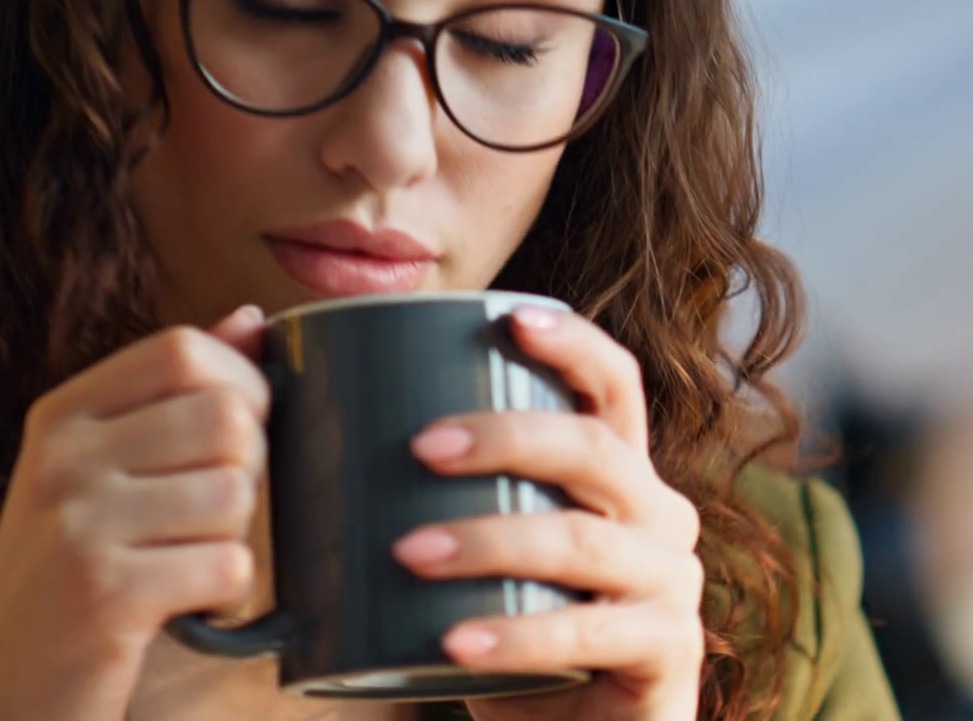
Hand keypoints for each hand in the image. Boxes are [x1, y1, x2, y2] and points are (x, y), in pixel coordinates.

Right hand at [0, 305, 269, 720]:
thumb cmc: (64, 580)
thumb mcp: (96, 473)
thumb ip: (171, 395)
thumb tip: (251, 318)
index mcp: (60, 416)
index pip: (182, 349)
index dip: (240, 385)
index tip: (236, 434)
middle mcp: (61, 458)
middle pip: (225, 416)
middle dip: (246, 470)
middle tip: (205, 518)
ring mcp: (78, 523)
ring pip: (234, 491)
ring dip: (231, 537)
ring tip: (182, 562)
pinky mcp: (106, 593)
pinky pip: (228, 564)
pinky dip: (224, 593)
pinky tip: (182, 605)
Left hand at [391, 306, 704, 720]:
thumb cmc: (505, 632)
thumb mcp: (476, 554)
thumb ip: (425, 492)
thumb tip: (301, 401)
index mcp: (621, 473)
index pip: (614, 384)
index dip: (570, 341)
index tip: (506, 316)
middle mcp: (661, 515)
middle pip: (594, 449)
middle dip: (504, 436)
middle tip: (416, 447)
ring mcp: (672, 586)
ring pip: (583, 540)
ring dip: (489, 540)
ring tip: (409, 553)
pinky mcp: (668, 655)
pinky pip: (588, 635)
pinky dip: (514, 638)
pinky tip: (453, 645)